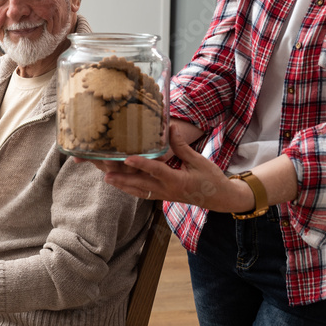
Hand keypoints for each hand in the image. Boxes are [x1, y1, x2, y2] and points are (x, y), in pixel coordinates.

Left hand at [100, 125, 252, 212]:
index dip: (141, 164)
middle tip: (106, 173)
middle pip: (141, 184)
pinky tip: (120, 184)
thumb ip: (182, 146)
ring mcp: (164, 195)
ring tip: (107, 178)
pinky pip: (144, 194)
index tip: (127, 158)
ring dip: (123, 185)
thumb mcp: (199, 161)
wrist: (220, 199)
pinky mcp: (163, 196)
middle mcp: (167, 190)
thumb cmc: (211, 179)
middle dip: (123, 179)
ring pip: (139, 191)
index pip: (156, 171)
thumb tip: (170, 127)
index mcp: (177, 181)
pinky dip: (131, 189)